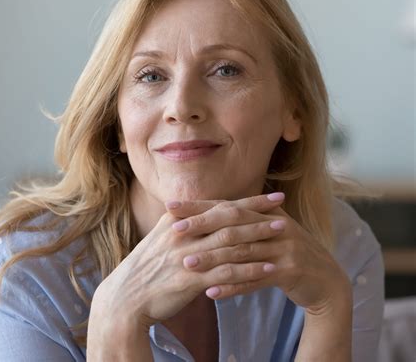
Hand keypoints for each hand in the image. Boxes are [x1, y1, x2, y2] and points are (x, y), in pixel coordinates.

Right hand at [90, 193, 285, 331]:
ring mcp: (186, 255)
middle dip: (257, 215)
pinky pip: (227, 272)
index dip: (247, 201)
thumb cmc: (147, 267)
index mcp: (177, 219)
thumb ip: (186, 225)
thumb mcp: (162, 237)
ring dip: (259, 238)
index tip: (270, 196)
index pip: (219, 206)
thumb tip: (208, 215)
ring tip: (283, 235)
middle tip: (283, 211)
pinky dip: (250, 270)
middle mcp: (182, 233)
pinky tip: (269, 269)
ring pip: (230, 243)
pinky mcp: (190, 279)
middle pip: (227, 220)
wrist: (125, 296)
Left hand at [168, 196, 350, 313]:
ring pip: (242, 251)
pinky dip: (233, 286)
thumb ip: (244, 223)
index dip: (199, 206)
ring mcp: (285, 246)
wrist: (327, 280)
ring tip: (187, 263)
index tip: (171, 206)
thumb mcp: (269, 232)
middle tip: (174, 231)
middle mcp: (276, 225)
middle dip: (202, 225)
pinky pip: (256, 279)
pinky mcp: (292, 270)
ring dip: (213, 258)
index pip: (227, 205)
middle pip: (233, 222)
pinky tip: (211, 292)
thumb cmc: (288, 254)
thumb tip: (209, 213)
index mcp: (267, 213)